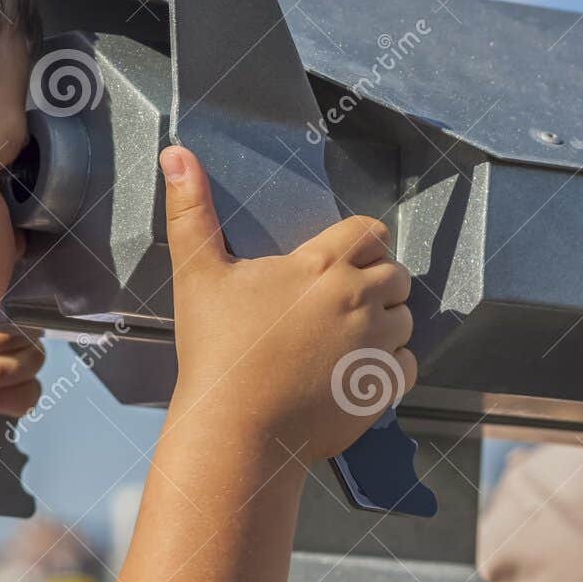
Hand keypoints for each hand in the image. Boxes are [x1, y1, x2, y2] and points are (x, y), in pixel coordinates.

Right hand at [158, 145, 414, 463]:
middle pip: (395, 273)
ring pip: (404, 318)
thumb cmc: (215, 350)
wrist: (235, 429)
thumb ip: (191, 209)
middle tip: (333, 301)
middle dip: (372, 281)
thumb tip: (176, 152)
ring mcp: (376, 345)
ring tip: (340, 336)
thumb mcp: (197, 273)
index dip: (356, 243)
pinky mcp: (382, 386)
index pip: (370, 232)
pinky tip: (349, 369)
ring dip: (382, 321)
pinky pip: (407, 363)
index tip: (331, 262)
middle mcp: (360, 300)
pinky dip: (387, 364)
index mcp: (322, 266)